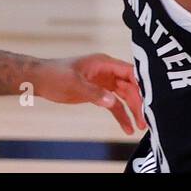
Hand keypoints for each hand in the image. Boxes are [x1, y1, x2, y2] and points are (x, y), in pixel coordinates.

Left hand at [30, 53, 145, 134]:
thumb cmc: (55, 75)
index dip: (141, 83)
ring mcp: (104, 82)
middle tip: (144, 120)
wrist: (40, 80)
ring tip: (139, 127)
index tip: (151, 98)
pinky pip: (114, 104)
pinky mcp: (98, 93)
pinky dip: (120, 115)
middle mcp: (107, 71)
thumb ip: (94, 93)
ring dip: (132, 111)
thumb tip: (113, 101)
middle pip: (129, 86)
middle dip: (138, 102)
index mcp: (104, 63)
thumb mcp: (75, 84)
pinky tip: (126, 128)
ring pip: (124, 97)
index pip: (129, 72)